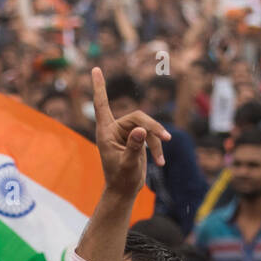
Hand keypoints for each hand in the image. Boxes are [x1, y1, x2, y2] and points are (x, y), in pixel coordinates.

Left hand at [90, 66, 169, 198]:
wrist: (124, 191)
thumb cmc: (121, 179)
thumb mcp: (128, 164)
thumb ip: (134, 147)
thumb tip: (141, 131)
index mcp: (106, 132)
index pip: (101, 105)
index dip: (99, 87)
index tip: (95, 69)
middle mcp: (115, 129)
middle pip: (138, 117)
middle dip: (153, 127)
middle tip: (165, 138)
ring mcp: (126, 133)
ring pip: (147, 127)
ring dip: (156, 141)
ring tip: (161, 160)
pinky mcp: (136, 139)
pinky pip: (151, 136)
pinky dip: (157, 147)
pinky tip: (161, 162)